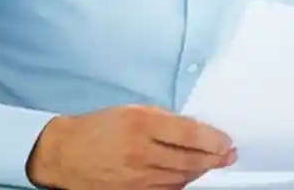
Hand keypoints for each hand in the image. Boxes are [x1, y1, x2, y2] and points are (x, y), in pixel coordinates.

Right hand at [26, 105, 235, 188]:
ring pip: (181, 178)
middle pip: (190, 159)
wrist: (64, 153)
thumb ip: (165, 119)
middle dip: (215, 158)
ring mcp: (136, 177)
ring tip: (212, 163)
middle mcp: (141, 152)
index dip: (214, 139)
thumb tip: (195, 129)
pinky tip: (189, 176)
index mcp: (141, 124)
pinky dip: (181, 183)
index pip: (189, 133)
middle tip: (229, 155)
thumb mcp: (133, 110)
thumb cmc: (99, 127)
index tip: (227, 141)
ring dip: (200, 171)